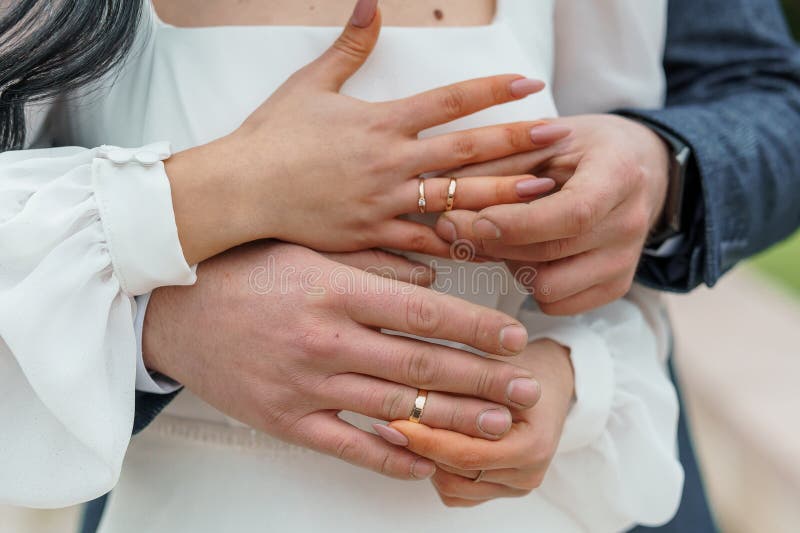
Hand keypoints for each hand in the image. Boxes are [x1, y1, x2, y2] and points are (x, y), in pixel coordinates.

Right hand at [143, 241, 544, 480]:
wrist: (173, 310)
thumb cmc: (244, 270)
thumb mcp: (308, 248)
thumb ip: (372, 261)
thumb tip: (432, 278)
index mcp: (336, 290)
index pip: (425, 313)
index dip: (478, 327)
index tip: (516, 337)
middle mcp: (327, 340)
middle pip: (423, 365)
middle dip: (484, 380)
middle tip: (528, 391)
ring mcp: (305, 385)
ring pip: (396, 411)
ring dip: (454, 422)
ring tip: (499, 427)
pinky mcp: (285, 420)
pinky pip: (347, 447)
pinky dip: (391, 460)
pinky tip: (428, 465)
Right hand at [166, 0, 564, 263]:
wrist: (242, 190)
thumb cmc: (272, 137)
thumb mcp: (310, 84)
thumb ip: (349, 46)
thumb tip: (370, 2)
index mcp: (381, 123)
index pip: (449, 101)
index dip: (492, 90)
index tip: (529, 84)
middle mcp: (391, 163)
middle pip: (466, 151)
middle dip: (517, 143)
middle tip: (559, 138)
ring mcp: (385, 203)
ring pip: (455, 200)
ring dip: (503, 195)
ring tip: (544, 193)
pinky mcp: (373, 236)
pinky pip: (423, 243)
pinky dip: (456, 245)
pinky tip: (490, 247)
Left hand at [380, 339, 573, 505]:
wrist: (547, 383)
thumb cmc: (520, 366)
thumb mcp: (494, 365)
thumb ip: (463, 384)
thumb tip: (414, 391)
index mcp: (532, 444)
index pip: (467, 452)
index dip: (426, 439)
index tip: (394, 422)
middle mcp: (527, 473)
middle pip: (455, 472)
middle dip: (419, 448)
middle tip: (386, 426)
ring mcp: (515, 486)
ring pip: (451, 485)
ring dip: (425, 460)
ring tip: (405, 429)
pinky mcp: (500, 489)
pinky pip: (456, 491)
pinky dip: (437, 469)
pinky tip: (427, 443)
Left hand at [434, 114, 669, 314]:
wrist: (637, 167)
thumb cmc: (582, 148)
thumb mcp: (543, 138)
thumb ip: (498, 163)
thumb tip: (441, 187)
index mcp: (619, 174)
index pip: (572, 213)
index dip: (519, 223)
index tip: (476, 219)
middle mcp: (631, 223)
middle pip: (550, 253)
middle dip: (491, 243)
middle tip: (451, 225)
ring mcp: (625, 261)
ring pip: (548, 286)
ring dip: (511, 264)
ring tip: (502, 236)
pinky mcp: (616, 287)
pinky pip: (557, 303)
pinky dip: (530, 283)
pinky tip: (525, 253)